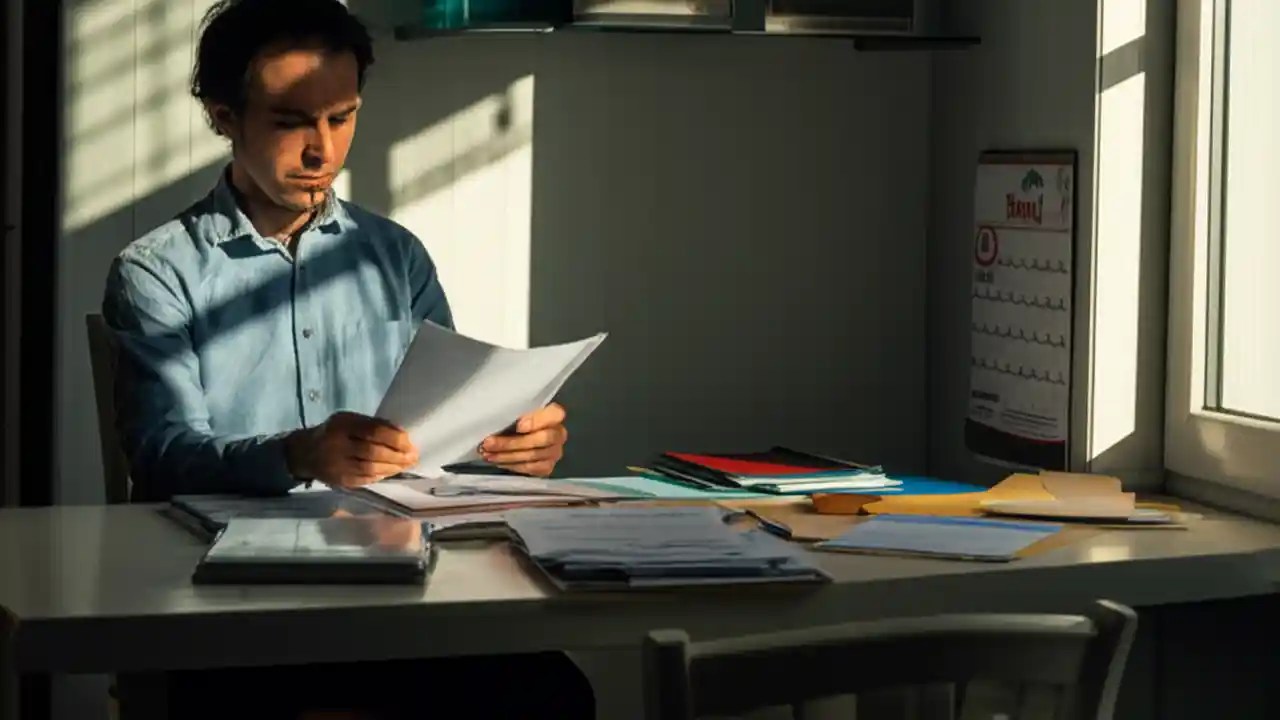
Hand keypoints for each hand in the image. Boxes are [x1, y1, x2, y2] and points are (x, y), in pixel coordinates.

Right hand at [285, 411, 417, 487]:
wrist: (306, 453)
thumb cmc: (334, 432)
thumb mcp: (349, 420)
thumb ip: (372, 425)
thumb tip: (402, 434)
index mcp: (341, 425)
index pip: (373, 431)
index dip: (395, 438)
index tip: (410, 442)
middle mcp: (337, 446)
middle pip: (373, 453)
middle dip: (398, 455)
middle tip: (413, 456)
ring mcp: (338, 466)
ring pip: (371, 469)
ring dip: (393, 467)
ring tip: (407, 464)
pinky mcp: (341, 481)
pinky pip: (366, 479)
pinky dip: (382, 475)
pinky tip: (392, 471)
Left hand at [479, 402, 568, 476]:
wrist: (516, 440)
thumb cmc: (515, 421)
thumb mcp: (515, 412)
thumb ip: (514, 412)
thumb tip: (497, 417)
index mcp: (554, 415)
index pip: (555, 414)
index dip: (538, 420)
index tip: (518, 425)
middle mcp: (559, 434)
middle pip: (543, 439)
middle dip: (512, 442)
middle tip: (489, 443)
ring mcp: (555, 452)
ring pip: (533, 455)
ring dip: (507, 455)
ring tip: (488, 453)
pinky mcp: (547, 467)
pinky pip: (530, 468)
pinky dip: (512, 465)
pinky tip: (497, 461)